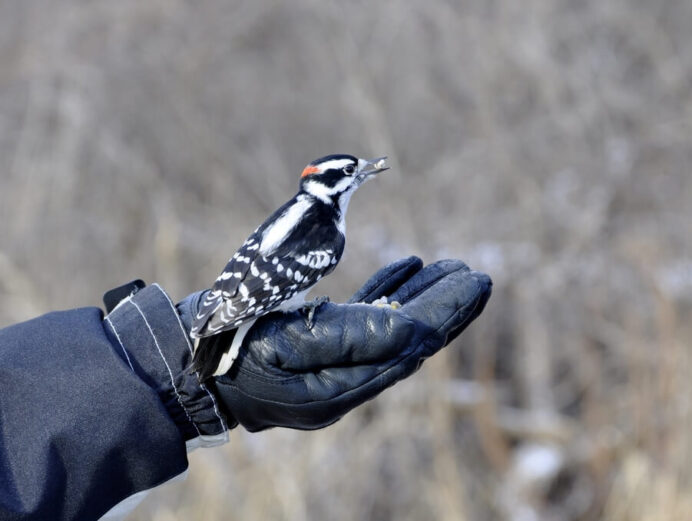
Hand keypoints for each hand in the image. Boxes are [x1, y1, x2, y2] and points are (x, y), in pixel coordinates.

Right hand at [208, 256, 491, 431]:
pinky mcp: (317, 347)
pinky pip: (363, 321)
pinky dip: (387, 293)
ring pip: (391, 327)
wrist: (186, 365)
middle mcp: (344, 381)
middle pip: (409, 339)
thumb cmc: (228, 351)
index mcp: (340, 386)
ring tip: (450, 267)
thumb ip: (351, 340)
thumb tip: (415, 331)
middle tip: (477, 275)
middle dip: (445, 305)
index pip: (408, 345)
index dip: (445, 312)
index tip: (476, 281)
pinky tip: (406, 267)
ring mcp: (331, 366)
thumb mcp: (286, 344)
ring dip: (422, 295)